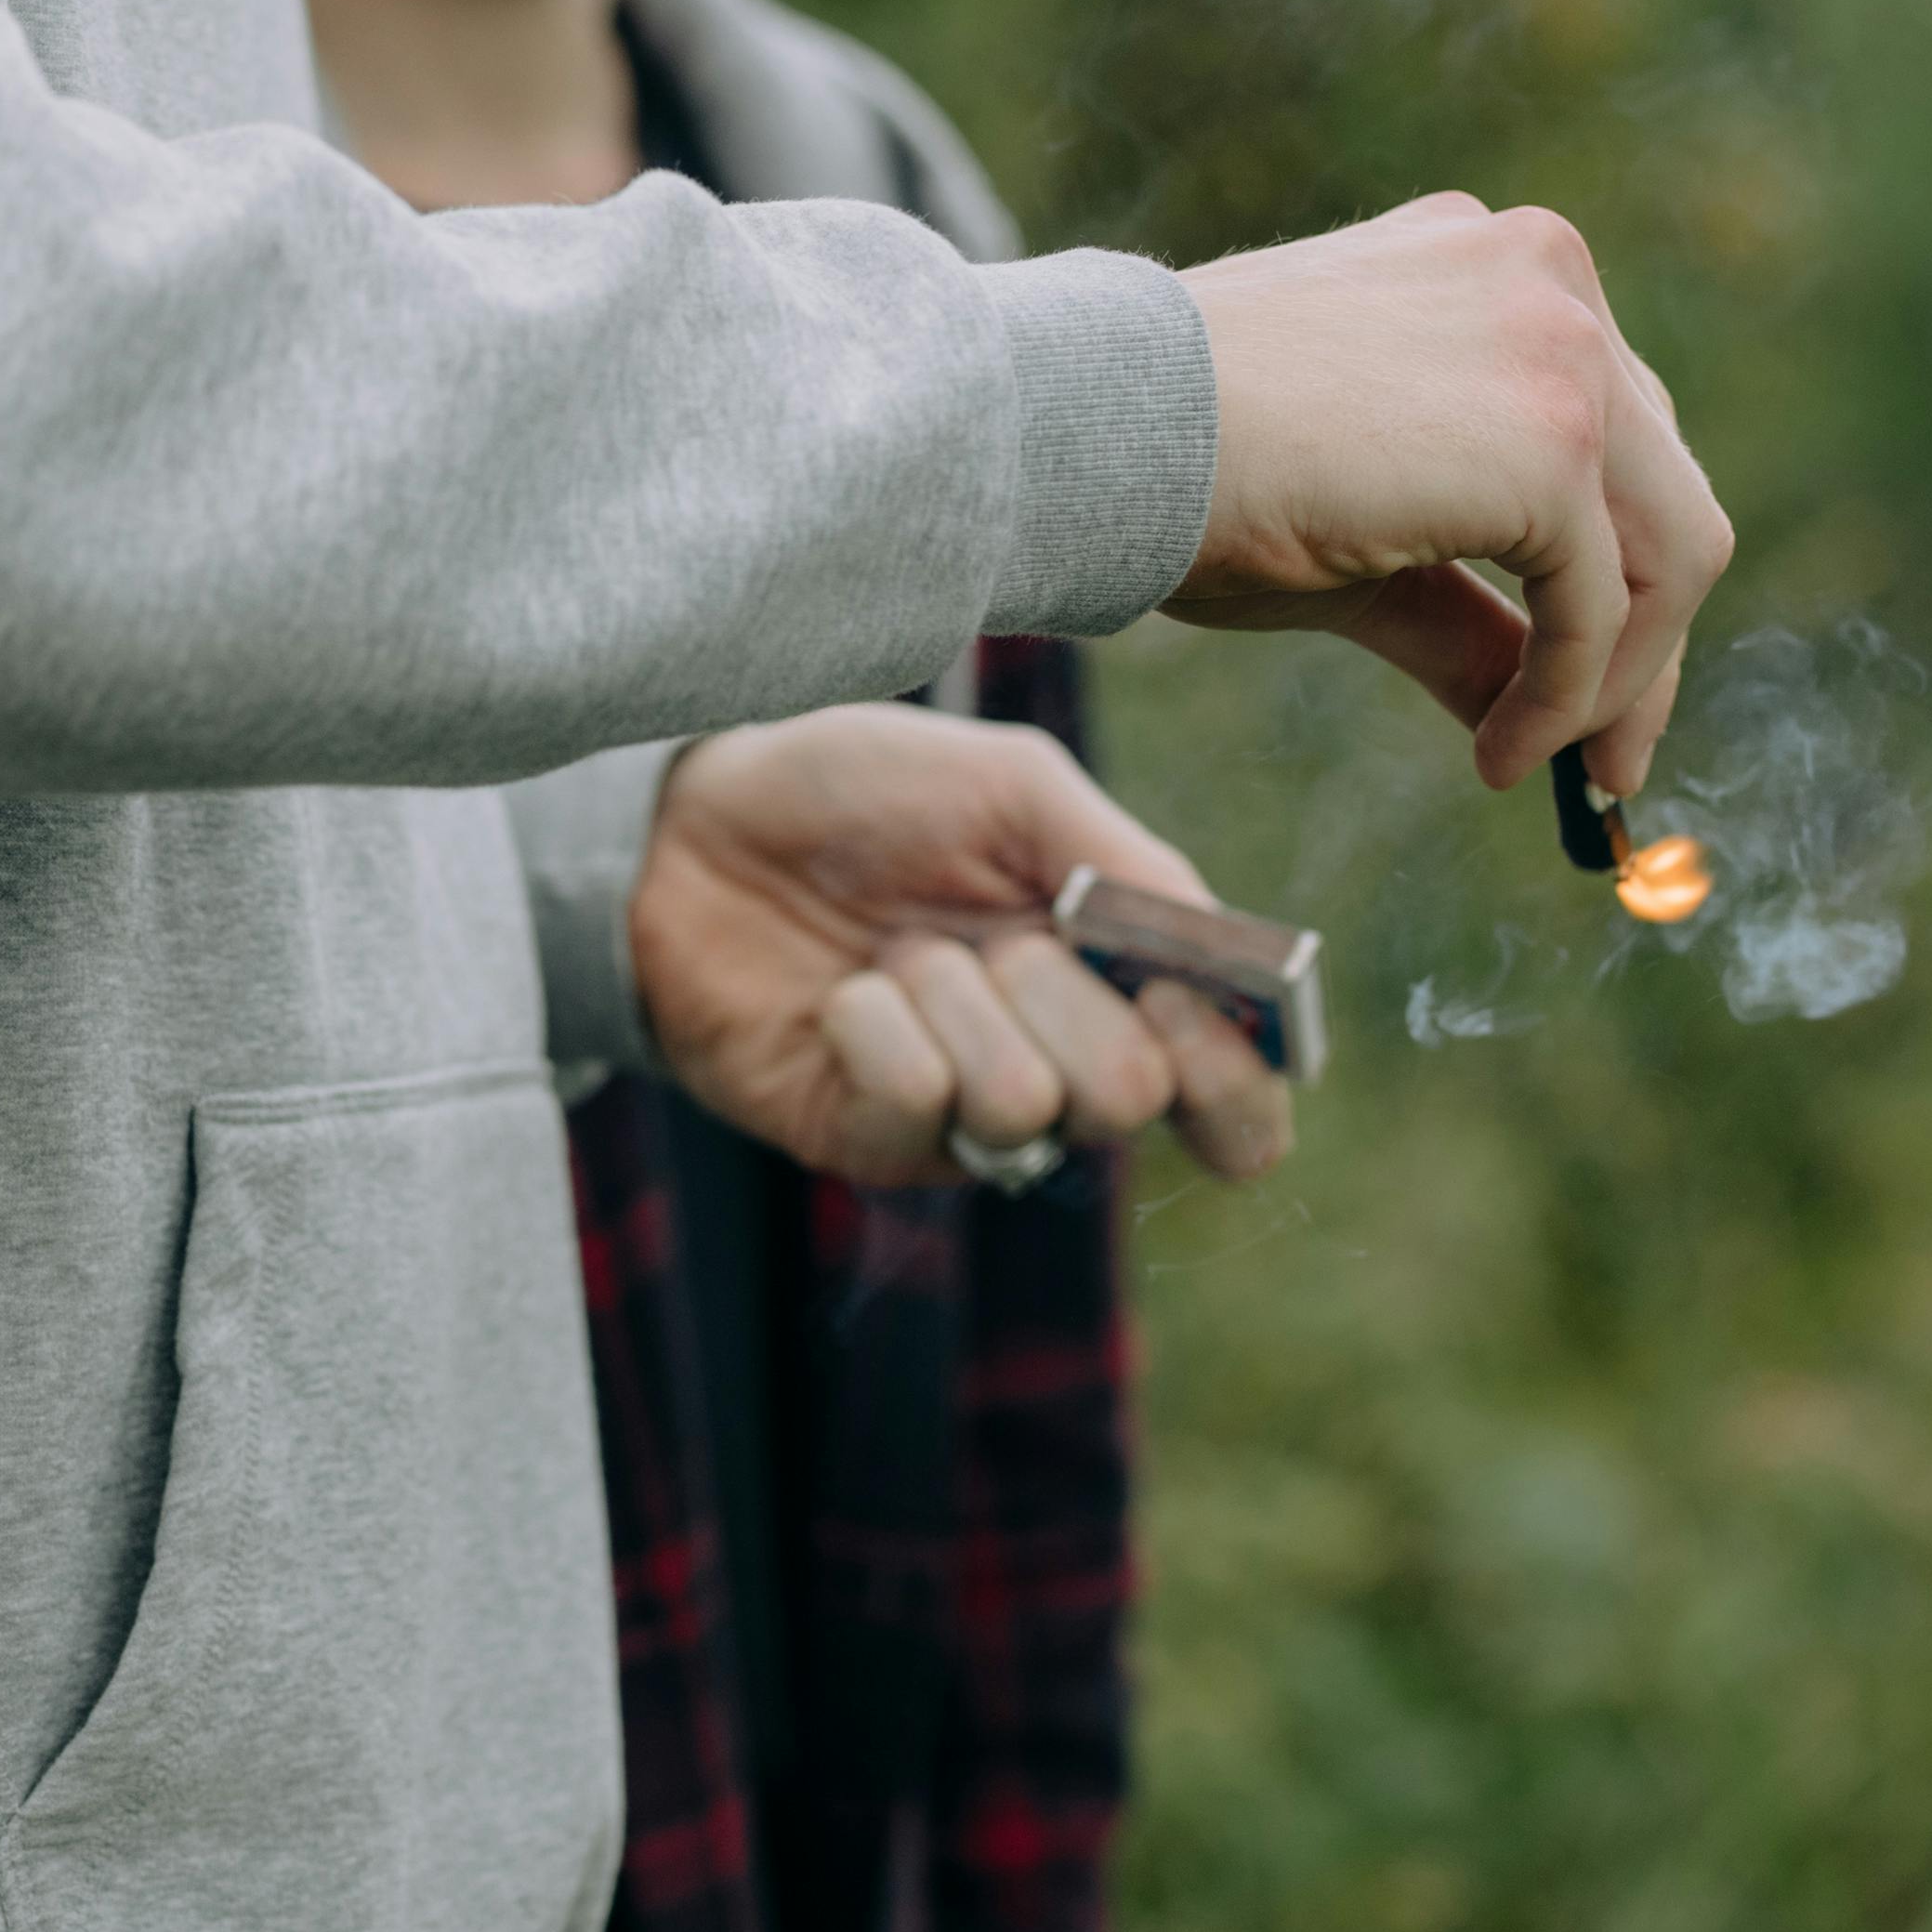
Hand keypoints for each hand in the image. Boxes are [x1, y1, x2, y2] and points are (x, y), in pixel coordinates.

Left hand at [631, 706, 1293, 1189]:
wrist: (696, 822)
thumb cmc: (861, 795)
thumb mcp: (1015, 787)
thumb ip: (1133, 864)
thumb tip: (1228, 957)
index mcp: (1119, 986)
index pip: (1235, 1099)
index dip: (1235, 1069)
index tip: (1184, 996)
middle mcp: (1058, 1067)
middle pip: (1135, 1097)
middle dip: (1069, 998)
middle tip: (1002, 937)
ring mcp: (961, 1118)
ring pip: (1026, 1105)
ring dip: (960, 1000)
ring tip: (901, 950)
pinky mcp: (868, 1144)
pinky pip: (919, 1105)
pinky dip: (879, 1026)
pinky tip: (845, 995)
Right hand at [1176, 196, 1732, 797]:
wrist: (1098, 433)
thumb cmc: (1185, 471)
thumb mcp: (1363, 540)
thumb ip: (1465, 609)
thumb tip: (1532, 714)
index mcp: (1496, 267)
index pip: (1618, 434)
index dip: (1619, 573)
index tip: (1587, 693)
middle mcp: (1548, 275)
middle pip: (1665, 489)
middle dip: (1648, 643)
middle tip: (1608, 762)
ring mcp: (1562, 343)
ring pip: (1673, 548)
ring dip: (1623, 683)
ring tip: (1548, 767)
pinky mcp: (1555, 437)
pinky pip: (1605, 604)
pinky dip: (1570, 700)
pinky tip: (1503, 759)